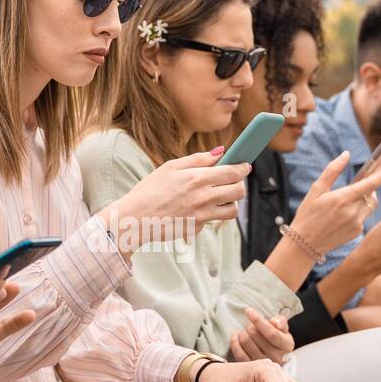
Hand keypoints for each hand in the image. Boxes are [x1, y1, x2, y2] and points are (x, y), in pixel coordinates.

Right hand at [99, 148, 248, 252]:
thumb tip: (219, 152)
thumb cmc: (149, 190)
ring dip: (230, 202)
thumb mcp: (170, 168)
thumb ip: (197, 159)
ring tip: (218, 196)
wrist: (134, 219)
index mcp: (197, 178)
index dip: (244, 167)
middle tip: (232, 181)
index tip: (246, 165)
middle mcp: (203, 198)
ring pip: (233, 210)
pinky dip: (210, 214)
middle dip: (240, 184)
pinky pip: (213, 221)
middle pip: (239, 191)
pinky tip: (196, 209)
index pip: (232, 172)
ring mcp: (201, 216)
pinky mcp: (197, 228)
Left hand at [229, 307, 293, 364]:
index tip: (248, 311)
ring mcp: (263, 364)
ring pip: (245, 342)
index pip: (270, 333)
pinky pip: (238, 353)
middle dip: (250, 326)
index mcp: (287, 345)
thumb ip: (281, 322)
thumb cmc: (278, 336)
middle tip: (251, 325)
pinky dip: (234, 341)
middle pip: (255, 335)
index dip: (258, 320)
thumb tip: (275, 322)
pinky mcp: (251, 368)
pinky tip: (236, 335)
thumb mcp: (283, 327)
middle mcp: (277, 357)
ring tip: (246, 331)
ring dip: (243, 332)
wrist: (275, 352)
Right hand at [290, 151, 380, 254]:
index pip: (371, 183)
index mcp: (343, 198)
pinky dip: (359, 208)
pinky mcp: (357, 232)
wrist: (305, 245)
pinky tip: (346, 210)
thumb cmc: (307, 215)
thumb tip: (346, 154)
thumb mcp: (316, 190)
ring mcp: (357, 223)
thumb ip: (332, 171)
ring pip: (370, 203)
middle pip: (373, 191)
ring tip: (356, 189)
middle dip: (377, 177)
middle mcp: (353, 211)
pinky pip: (364, 215)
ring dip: (367, 194)